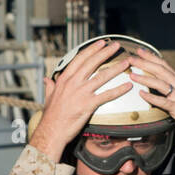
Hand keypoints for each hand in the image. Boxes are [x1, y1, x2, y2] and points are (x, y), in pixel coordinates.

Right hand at [30, 39, 132, 163]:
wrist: (51, 131)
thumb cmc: (51, 116)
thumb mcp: (48, 97)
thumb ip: (50, 86)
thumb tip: (46, 80)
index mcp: (64, 79)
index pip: (80, 59)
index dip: (91, 50)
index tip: (100, 43)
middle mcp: (73, 83)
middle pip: (92, 63)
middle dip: (105, 53)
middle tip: (116, 45)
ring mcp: (81, 93)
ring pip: (102, 76)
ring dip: (116, 68)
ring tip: (126, 62)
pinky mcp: (88, 105)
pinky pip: (107, 95)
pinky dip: (118, 90)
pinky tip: (128, 86)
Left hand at [127, 50, 174, 154]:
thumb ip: (170, 91)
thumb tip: (155, 86)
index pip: (164, 65)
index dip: (151, 56)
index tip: (139, 50)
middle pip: (160, 70)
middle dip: (144, 62)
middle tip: (130, 57)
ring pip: (160, 83)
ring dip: (145, 77)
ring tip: (132, 74)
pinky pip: (163, 101)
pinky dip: (151, 97)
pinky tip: (141, 94)